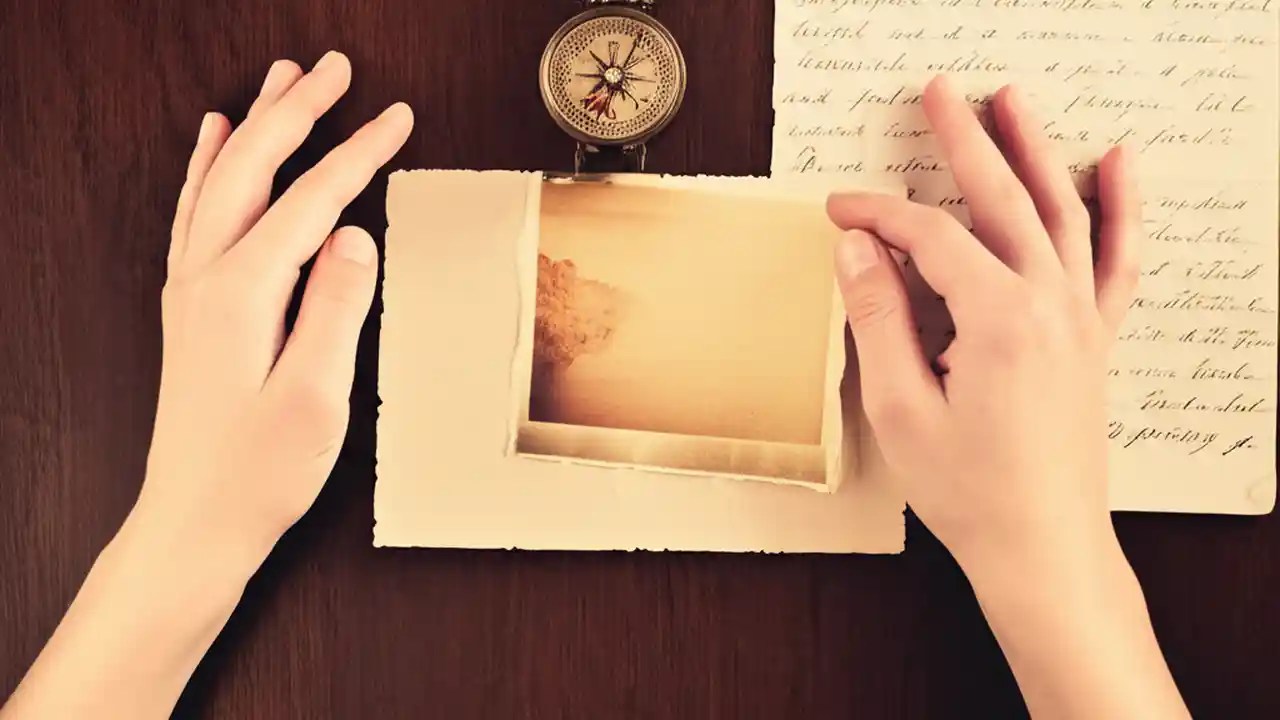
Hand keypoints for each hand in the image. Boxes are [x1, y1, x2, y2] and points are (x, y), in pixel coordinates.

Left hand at [2, 53, 414, 719]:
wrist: (195, 518)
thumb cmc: (259, 468)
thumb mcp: (316, 394)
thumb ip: (337, 307)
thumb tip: (356, 234)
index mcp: (245, 290)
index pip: (313, 199)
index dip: (359, 153)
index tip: (396, 118)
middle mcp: (208, 275)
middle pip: (255, 167)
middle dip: (298, 111)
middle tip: (333, 67)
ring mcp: (193, 287)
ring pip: (221, 179)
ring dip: (253, 125)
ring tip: (279, 81)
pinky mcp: (193, 305)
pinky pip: (196, 211)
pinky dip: (207, 168)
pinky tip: (214, 146)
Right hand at [827, 76, 1188, 718]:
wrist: (1042, 548)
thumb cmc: (970, 490)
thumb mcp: (901, 407)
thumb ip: (880, 316)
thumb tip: (859, 247)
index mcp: (999, 319)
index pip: (929, 238)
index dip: (876, 215)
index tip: (837, 209)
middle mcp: (1050, 305)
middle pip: (1002, 200)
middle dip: (965, 141)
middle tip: (939, 93)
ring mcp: (1081, 318)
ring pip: (1060, 212)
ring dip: (1035, 150)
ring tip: (1012, 101)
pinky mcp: (1095, 338)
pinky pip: (1117, 258)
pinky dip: (1122, 207)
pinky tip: (1120, 166)